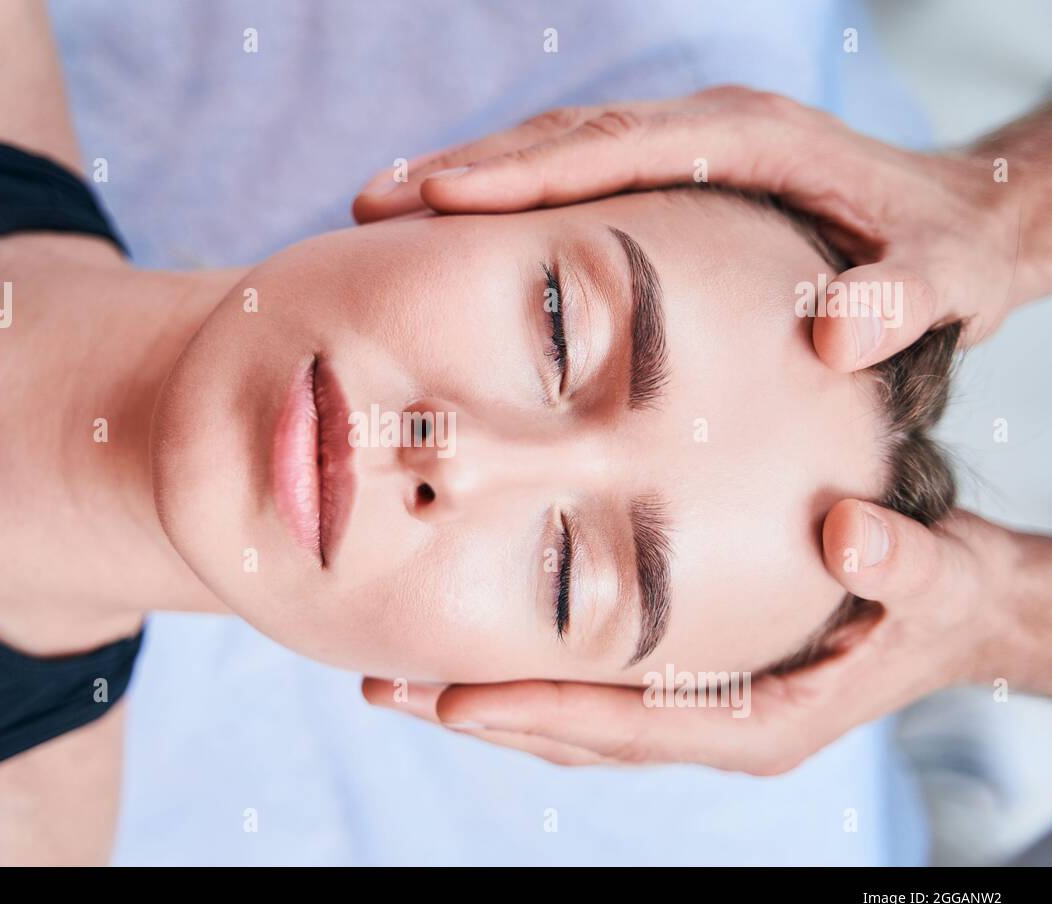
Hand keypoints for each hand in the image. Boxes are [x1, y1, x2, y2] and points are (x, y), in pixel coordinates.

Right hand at [353, 86, 1031, 371]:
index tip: (439, 197)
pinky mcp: (673, 171)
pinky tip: (452, 229)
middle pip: (563, 135)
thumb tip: (840, 335)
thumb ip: (906, 299)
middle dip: (465, 169)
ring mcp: (684, 147)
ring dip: (469, 178)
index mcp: (750, 144)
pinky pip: (572, 172)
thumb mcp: (949, 278)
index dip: (524, 170)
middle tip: (373, 203)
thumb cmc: (949, 253)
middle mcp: (705, 131)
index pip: (617, 145)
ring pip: (556, 148)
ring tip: (383, 211)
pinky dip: (507, 196)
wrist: (968, 216)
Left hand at [362, 502, 1040, 773]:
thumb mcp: (938, 577)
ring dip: (487, 697)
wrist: (954, 614)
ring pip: (571, 718)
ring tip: (396, 672)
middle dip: (480, 712)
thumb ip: (903, 565)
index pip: (628, 725)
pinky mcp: (685, 687)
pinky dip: (529, 676)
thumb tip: (853, 538)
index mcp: (755, 722)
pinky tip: (475, 649)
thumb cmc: (941, 598)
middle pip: (575, 732)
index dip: (540, 713)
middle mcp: (711, 728)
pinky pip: (590, 694)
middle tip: (381, 685)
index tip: (454, 702)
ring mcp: (693, 713)